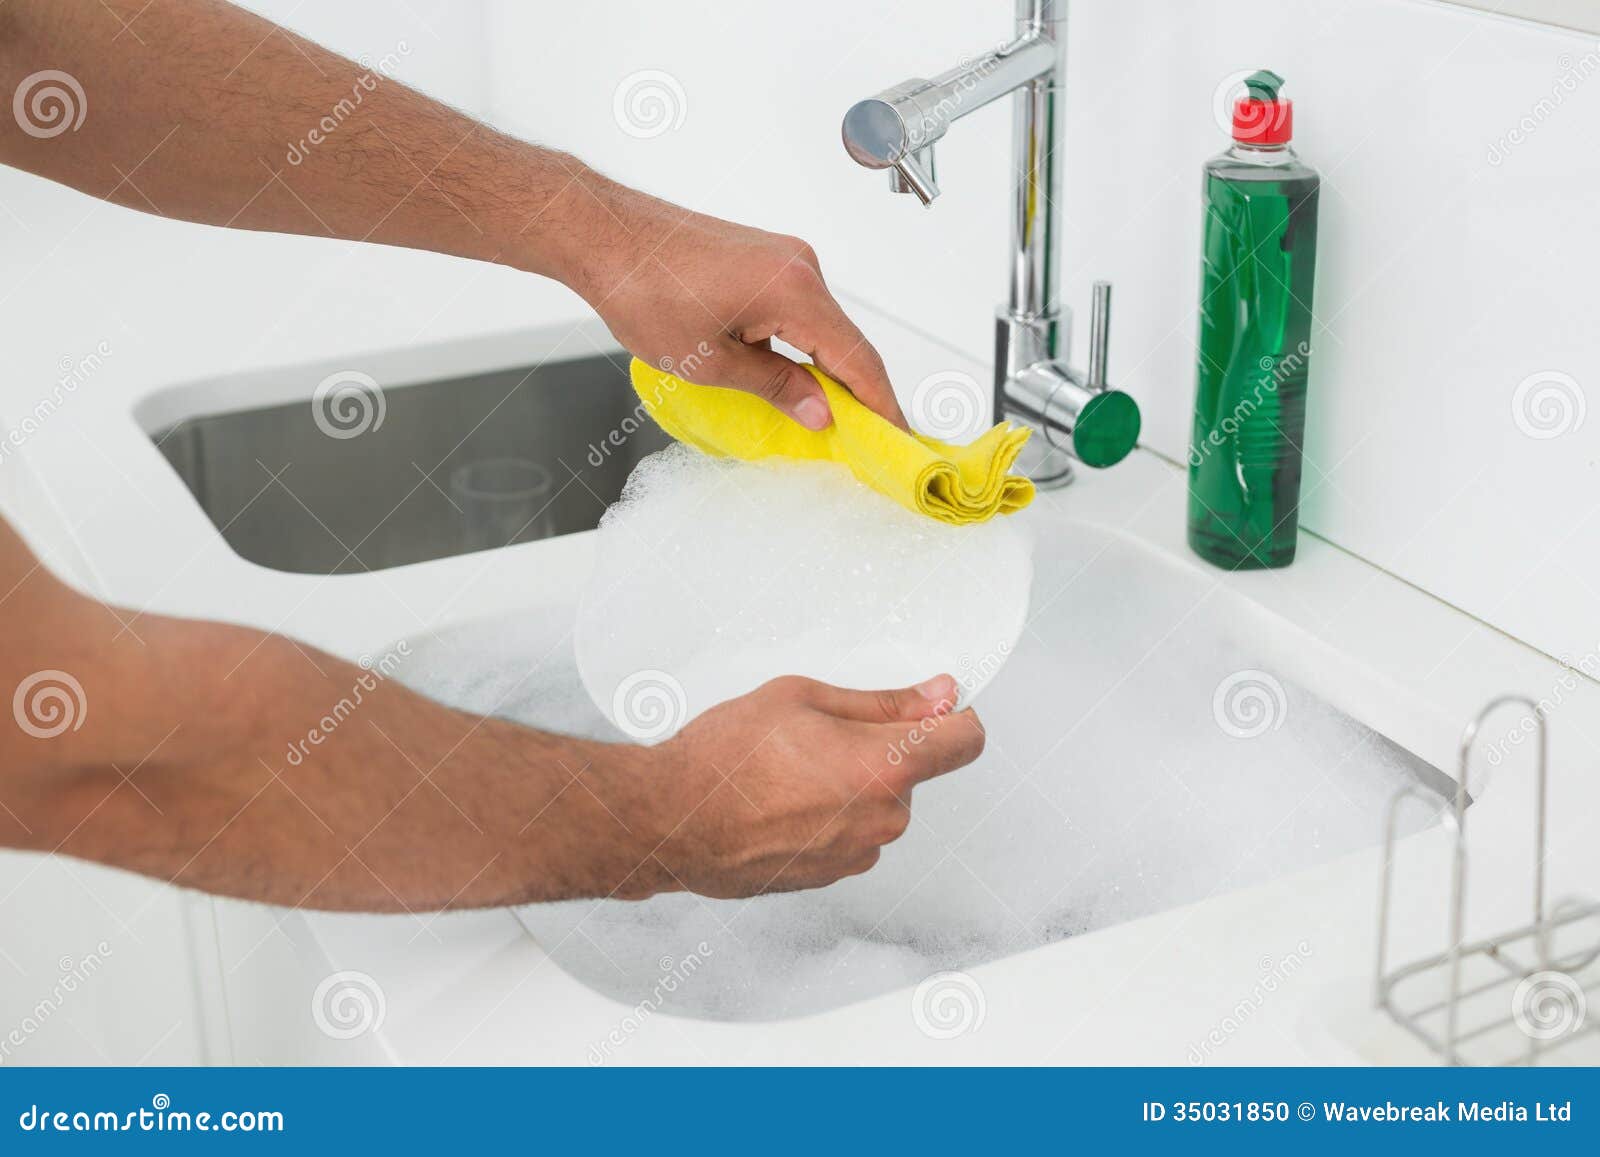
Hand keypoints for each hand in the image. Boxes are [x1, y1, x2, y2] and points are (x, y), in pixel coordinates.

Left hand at [561, 174, 907, 430]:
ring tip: (833, 418)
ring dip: (828, 370)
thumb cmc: (644, 291)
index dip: (881, 405)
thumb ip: (774, 386)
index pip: (857, 359)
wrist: (604, 235)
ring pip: (822, 325)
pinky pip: (800, 309)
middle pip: (846, 341)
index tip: (898, 440)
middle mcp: (800, 267)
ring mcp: (784, 258)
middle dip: (860, 393)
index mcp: (794, 290)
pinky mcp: (765, 258)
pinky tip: (797, 377)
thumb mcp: (710, 361)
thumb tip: (821, 412)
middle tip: (870, 440)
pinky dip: (805, 345)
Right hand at [634, 674, 982, 898]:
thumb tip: (938, 696)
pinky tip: (782, 800)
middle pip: (914, 772)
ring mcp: (859, 853)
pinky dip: (830, 814)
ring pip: (880, 803)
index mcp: (885, 767)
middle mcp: (883, 818)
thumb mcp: (803, 698)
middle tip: (817, 735)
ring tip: (789, 770)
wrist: (671, 821)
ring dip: (852, 784)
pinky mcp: (833, 875)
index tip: (930, 708)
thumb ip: (883, 701)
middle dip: (880, 749)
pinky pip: (852, 832)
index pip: (966, 741)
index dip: (952, 716)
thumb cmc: (724, 758)